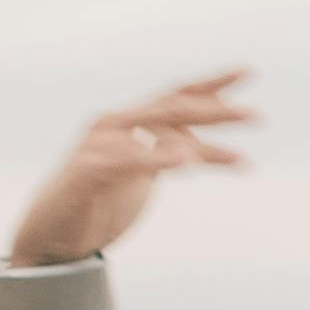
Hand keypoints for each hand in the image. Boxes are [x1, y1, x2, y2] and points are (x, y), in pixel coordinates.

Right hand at [5, 71, 255, 269]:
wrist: (51, 237)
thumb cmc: (97, 203)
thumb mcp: (142, 177)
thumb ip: (165, 156)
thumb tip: (198, 149)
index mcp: (129, 123)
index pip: (175, 95)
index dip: (211, 83)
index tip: (247, 72)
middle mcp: (114, 124)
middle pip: (173, 108)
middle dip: (218, 111)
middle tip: (257, 117)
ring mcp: (99, 144)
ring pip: (157, 133)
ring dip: (200, 143)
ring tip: (236, 154)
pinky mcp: (88, 170)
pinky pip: (130, 160)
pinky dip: (159, 158)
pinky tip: (187, 161)